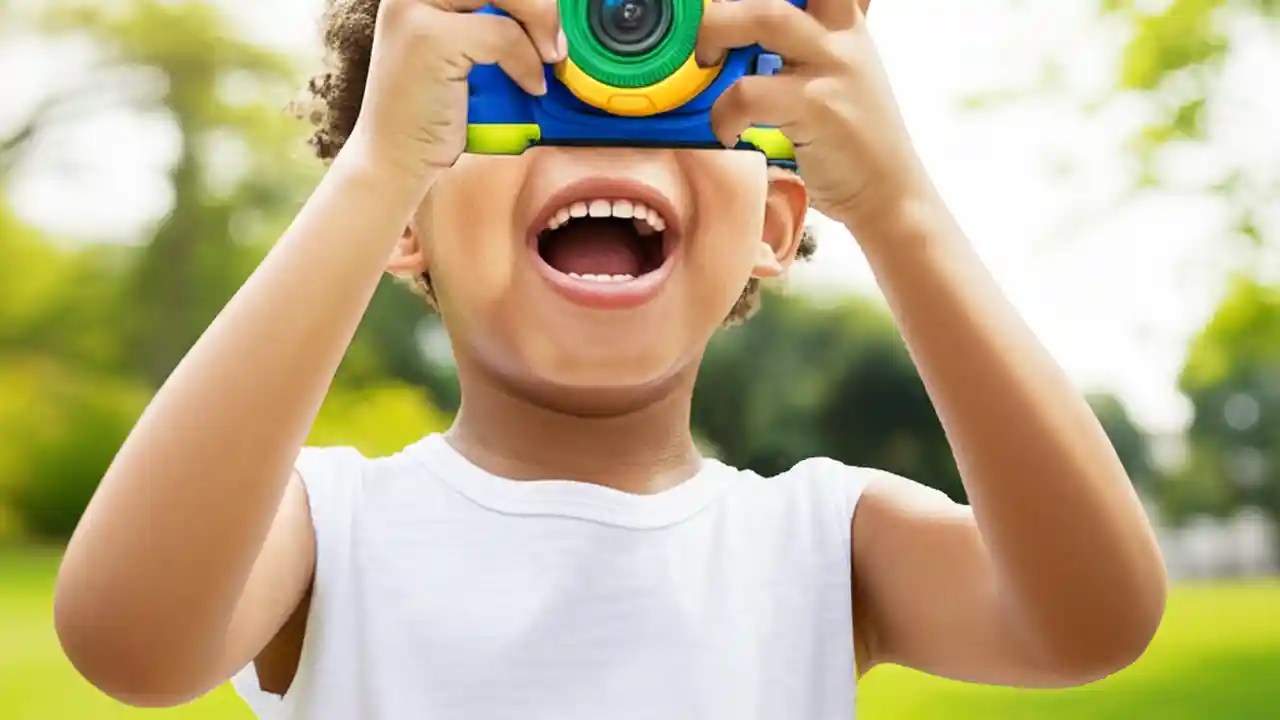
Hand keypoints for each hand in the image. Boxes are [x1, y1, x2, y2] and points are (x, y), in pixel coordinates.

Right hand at [345, 0, 564, 187]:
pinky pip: (502, 35)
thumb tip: (548, 11)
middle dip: (539, 3)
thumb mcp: (462, 49)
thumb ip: (490, 20)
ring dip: (541, 19)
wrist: (397, 157)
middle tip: (555, 42)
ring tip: (549, 57)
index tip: (546, 22)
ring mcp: (414, 7)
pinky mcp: (428, 39)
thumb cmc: (433, 108)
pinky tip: (531, 86)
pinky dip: (527, 62)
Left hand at [698, 0, 932, 237]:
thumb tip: (744, 37)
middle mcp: (843, 35)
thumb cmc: (851, 137)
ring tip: (706, 63)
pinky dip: (724, 113)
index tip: (731, 8)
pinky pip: (750, 93)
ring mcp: (834, 67)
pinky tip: (729, 132)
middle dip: (726, 6)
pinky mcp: (819, 107)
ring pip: (767, 17)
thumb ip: (809, 45)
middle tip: (706, 38)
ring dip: (719, 33)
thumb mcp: (841, 74)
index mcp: (845, 22)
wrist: (887, 190)